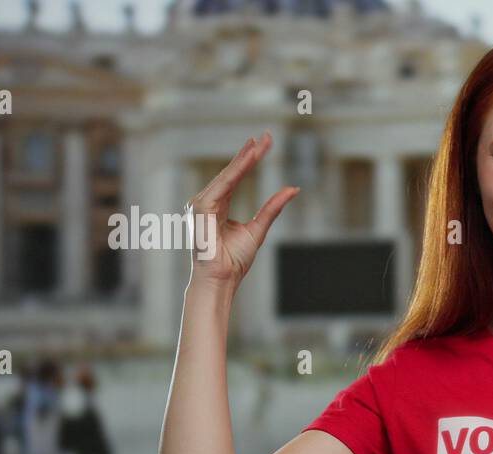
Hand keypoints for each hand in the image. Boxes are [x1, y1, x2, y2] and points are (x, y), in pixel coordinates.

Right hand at [186, 130, 297, 290]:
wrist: (221, 279)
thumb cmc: (234, 260)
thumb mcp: (258, 229)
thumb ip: (272, 208)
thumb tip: (293, 189)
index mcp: (217, 205)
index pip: (235, 177)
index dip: (250, 159)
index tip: (264, 143)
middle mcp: (206, 201)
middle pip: (231, 172)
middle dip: (249, 153)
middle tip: (266, 136)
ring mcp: (200, 204)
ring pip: (227, 176)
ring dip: (244, 158)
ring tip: (259, 143)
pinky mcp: (200, 208)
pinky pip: (223, 185)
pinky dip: (236, 171)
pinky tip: (249, 159)